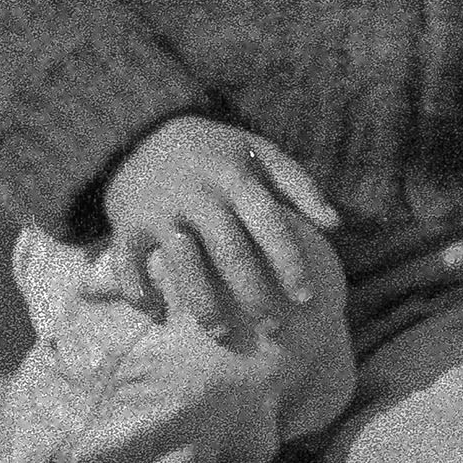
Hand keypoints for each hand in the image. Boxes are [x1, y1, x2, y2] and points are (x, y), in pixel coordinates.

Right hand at [100, 118, 337, 339]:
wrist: (142, 128)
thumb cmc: (215, 152)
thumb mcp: (259, 153)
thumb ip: (299, 185)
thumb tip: (336, 225)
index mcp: (234, 176)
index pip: (268, 224)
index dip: (288, 262)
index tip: (306, 299)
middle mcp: (198, 193)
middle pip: (229, 251)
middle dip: (253, 294)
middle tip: (273, 330)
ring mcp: (159, 208)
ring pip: (183, 263)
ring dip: (202, 303)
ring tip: (221, 334)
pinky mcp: (126, 222)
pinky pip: (128, 262)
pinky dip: (137, 290)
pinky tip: (156, 314)